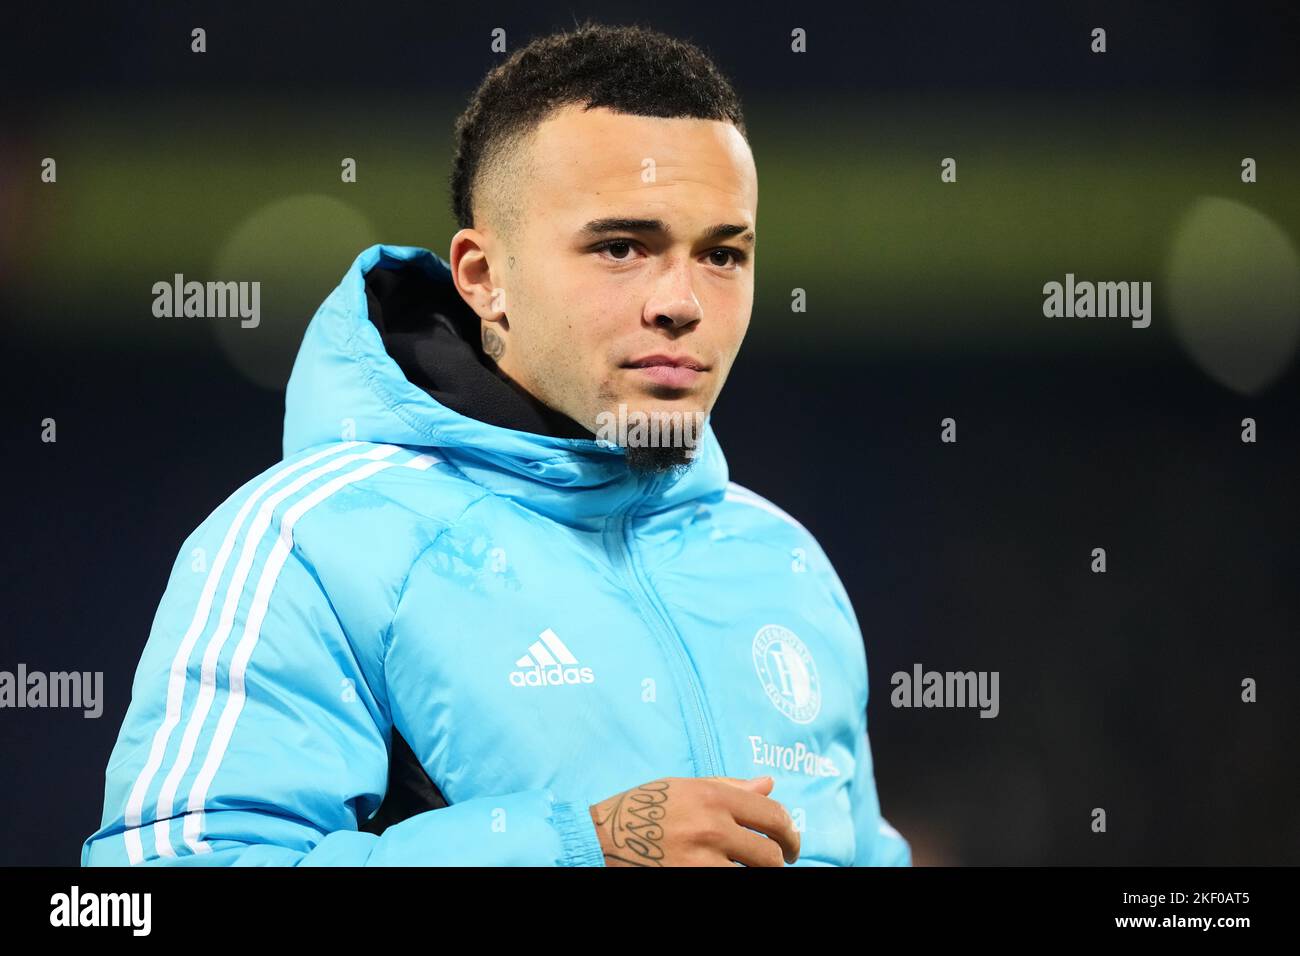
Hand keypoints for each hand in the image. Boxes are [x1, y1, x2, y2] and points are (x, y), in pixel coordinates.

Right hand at [588, 775, 799, 865]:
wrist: (600, 838)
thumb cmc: (642, 807)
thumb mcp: (683, 786)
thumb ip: (729, 786)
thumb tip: (770, 783)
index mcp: (712, 796)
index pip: (773, 814)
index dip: (790, 832)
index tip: (789, 842)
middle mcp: (711, 827)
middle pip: (769, 853)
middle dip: (782, 860)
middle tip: (782, 863)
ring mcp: (701, 860)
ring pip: (753, 874)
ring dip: (758, 874)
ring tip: (754, 870)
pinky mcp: (690, 880)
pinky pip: (729, 883)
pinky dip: (735, 879)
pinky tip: (730, 874)